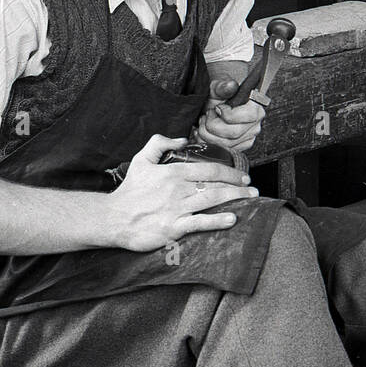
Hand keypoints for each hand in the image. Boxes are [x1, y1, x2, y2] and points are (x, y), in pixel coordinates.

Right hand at [108, 135, 259, 252]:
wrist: (113, 218)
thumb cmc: (130, 191)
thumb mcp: (141, 160)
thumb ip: (159, 143)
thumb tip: (181, 138)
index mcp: (174, 173)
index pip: (209, 170)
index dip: (229, 172)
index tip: (242, 176)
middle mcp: (178, 190)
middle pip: (215, 185)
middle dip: (238, 186)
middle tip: (253, 188)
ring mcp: (177, 209)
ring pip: (212, 201)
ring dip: (235, 199)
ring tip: (251, 199)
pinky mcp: (173, 228)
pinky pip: (200, 223)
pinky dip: (217, 220)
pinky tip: (232, 219)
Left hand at [195, 77, 269, 151]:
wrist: (214, 105)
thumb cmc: (219, 96)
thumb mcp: (217, 87)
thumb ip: (223, 86)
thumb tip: (230, 85)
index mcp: (256, 108)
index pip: (249, 116)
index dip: (229, 114)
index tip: (218, 108)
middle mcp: (255, 125)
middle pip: (234, 133)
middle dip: (213, 125)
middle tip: (207, 115)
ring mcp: (247, 138)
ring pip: (226, 144)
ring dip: (207, 134)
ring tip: (204, 122)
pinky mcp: (238, 147)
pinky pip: (222, 150)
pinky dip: (207, 142)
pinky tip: (205, 132)